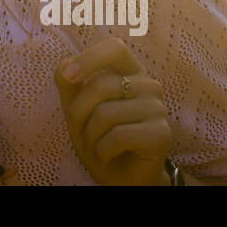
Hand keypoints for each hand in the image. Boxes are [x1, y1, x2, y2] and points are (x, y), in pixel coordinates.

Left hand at [54, 35, 172, 184]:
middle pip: (101, 86)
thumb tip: (64, 62)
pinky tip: (108, 154)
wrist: (121, 178)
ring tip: (96, 145)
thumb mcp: (77, 109)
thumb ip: (69, 84)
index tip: (67, 76)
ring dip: (90, 136)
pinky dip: (102, 150)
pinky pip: (118, 136)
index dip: (89, 58)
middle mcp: (148, 85)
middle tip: (80, 131)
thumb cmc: (100, 138)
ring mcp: (158, 108)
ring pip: (106, 114)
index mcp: (130, 72)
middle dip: (78, 112)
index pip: (114, 48)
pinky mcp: (162, 134)